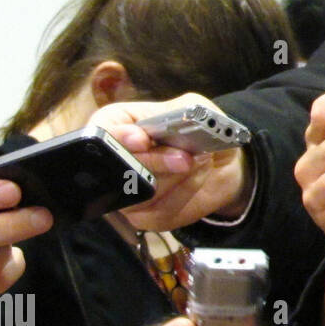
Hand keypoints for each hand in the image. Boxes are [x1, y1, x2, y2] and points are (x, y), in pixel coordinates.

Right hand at [88, 94, 250, 229]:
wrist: (223, 161)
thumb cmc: (200, 130)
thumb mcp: (192, 109)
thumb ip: (170, 116)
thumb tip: (146, 135)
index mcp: (119, 124)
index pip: (100, 129)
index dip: (117, 136)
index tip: (142, 140)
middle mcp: (115, 160)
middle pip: (118, 166)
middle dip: (156, 161)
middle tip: (185, 158)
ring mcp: (127, 192)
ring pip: (142, 191)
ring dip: (179, 176)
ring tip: (201, 160)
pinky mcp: (147, 215)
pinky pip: (162, 210)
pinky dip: (187, 191)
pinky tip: (199, 176)